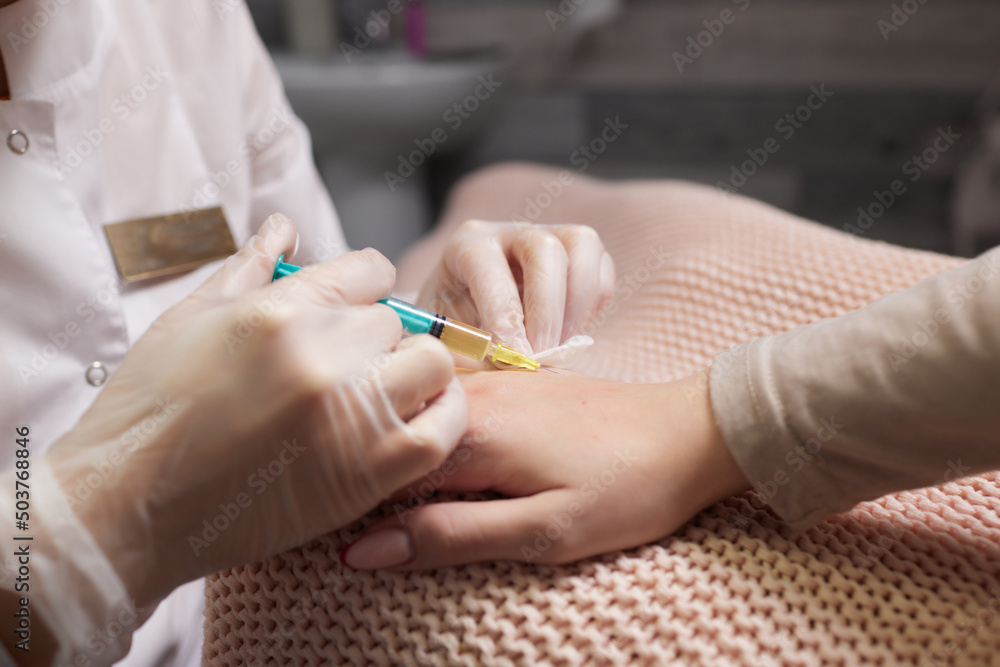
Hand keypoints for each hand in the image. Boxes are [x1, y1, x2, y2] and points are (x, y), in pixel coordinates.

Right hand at [24, 215, 465, 660]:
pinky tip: (413, 421)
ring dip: (413, 374)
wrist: (127, 508)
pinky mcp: (371, 472)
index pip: (370, 270)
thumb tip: (285, 225)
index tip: (353, 311)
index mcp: (281, 311)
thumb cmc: (148, 411)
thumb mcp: (190, 319)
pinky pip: (444, 427)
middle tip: (351, 367)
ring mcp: (353, 414)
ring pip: (431, 364)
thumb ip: (249, 265)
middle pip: (397, 321)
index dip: (364, 288)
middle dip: (379, 338)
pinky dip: (442, 417)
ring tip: (381, 394)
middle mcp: (324, 356)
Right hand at [340, 370, 748, 569]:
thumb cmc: (627, 488)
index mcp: (472, 432)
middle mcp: (473, 394)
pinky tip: (451, 468)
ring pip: (418, 419)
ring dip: (403, 457)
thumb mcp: (543, 531)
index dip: (353, 506)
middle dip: (372, 478)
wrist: (691, 432)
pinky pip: (450, 408)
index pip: (377, 470)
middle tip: (366, 523)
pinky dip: (436, 438)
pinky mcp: (512, 383)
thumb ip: (451, 537)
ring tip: (406, 501)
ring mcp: (493, 382)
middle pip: (391, 437)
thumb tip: (364, 550)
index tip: (340, 539)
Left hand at [416, 220, 614, 358]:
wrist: (474, 317)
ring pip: (582, 247)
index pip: (488, 265)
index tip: (515, 356)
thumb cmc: (458, 328)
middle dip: (546, 310)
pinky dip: (591, 306)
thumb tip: (502, 364)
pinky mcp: (582, 256)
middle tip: (540, 356)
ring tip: (558, 347)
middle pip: (544, 249)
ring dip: (577, 305)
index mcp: (469, 245)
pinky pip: (601, 271)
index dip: (504, 313)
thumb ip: (468, 348)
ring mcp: (551, 236)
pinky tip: (567, 334)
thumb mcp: (448, 337)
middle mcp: (511, 233)